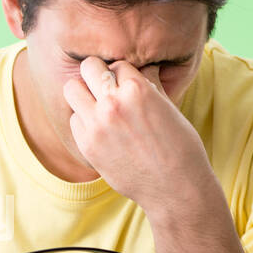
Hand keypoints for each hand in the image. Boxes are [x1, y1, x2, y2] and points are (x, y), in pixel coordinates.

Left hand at [63, 57, 213, 217]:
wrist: (174, 188)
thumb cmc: (179, 146)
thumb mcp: (168, 108)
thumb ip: (150, 84)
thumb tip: (144, 67)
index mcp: (137, 89)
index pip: (118, 63)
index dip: (124, 73)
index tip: (128, 84)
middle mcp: (113, 104)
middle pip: (88, 66)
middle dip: (98, 74)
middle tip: (107, 87)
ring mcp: (96, 125)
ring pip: (72, 89)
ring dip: (84, 93)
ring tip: (97, 104)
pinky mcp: (87, 145)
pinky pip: (73, 119)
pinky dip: (83, 120)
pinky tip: (99, 128)